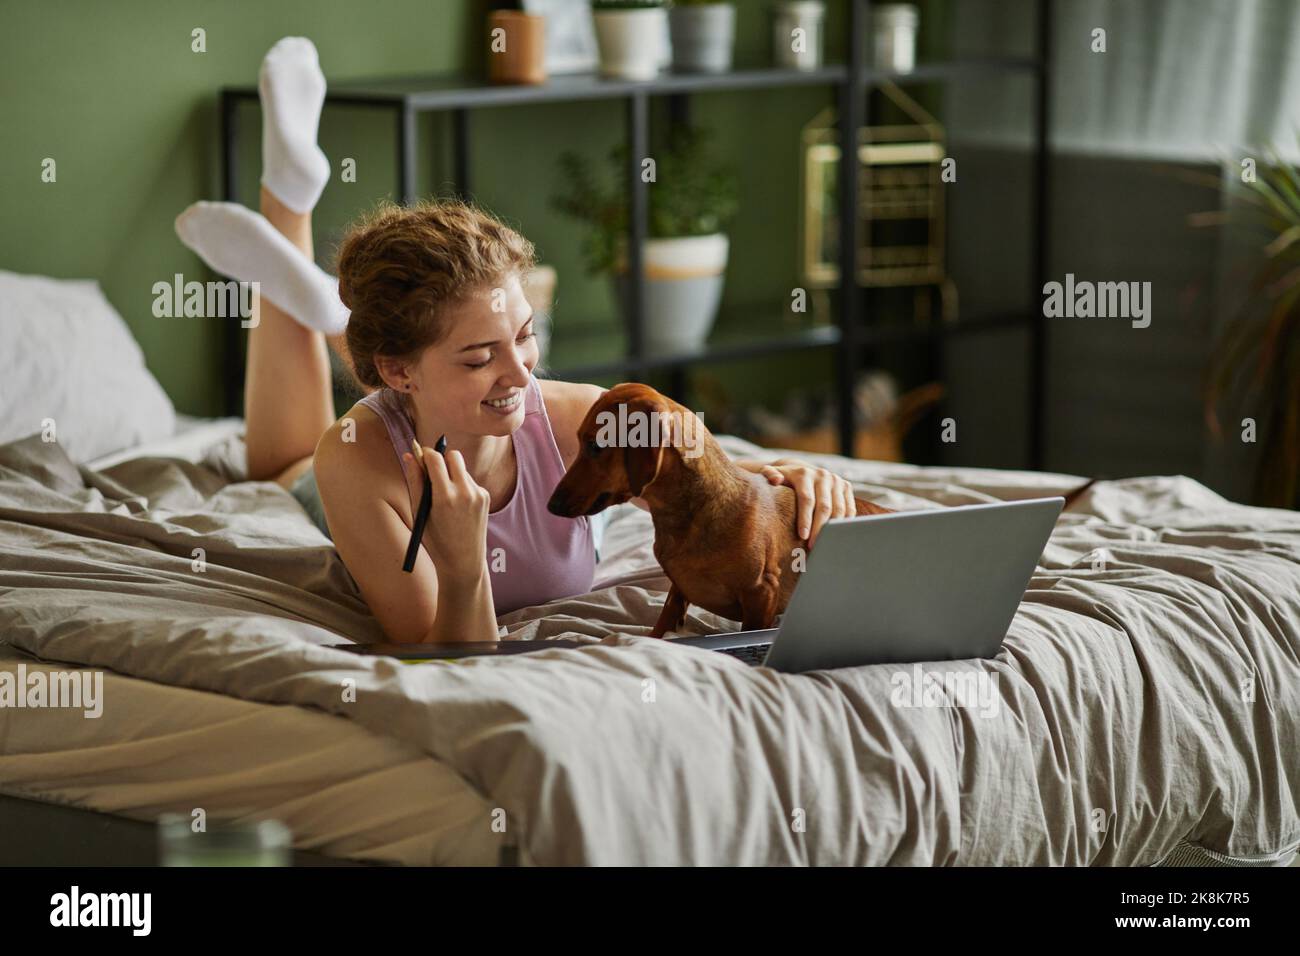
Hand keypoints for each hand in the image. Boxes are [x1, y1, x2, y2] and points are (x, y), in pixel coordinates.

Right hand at [401, 442, 489, 580]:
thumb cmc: (435, 539)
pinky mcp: (485, 497)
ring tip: (444, 496)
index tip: (420, 457)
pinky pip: (469, 481)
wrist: (463, 560)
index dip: (426, 454)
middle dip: (442, 458)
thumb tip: (411, 455)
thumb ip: (415, 481)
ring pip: (462, 468)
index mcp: (445, 497)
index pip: (436, 459)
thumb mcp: (419, 512)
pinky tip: (457, 504)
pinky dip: (461, 485)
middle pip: (453, 456)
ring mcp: (478, 494)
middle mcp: (465, 493)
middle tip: (432, 471)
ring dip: (451, 474)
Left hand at [756, 457, 855, 546]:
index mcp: (804, 473)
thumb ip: (769, 475)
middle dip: (819, 528)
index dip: (805, 519)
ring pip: (839, 509)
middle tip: (814, 546)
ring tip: (826, 544)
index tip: (802, 536)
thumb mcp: (772, 475)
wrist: (802, 471)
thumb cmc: (783, 480)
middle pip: (824, 506)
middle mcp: (822, 475)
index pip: (806, 499)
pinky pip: (849, 508)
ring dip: (834, 528)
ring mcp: (836, 480)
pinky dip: (845, 523)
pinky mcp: (846, 486)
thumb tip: (776, 480)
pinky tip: (837, 536)